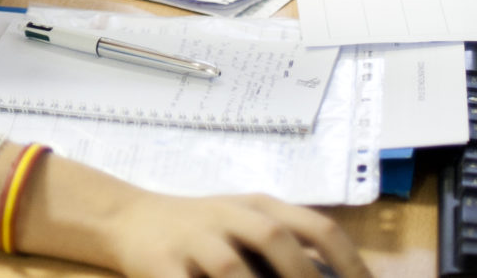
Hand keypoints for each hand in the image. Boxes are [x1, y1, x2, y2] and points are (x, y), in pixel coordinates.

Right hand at [102, 192, 367, 277]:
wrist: (127, 219)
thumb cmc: (201, 230)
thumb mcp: (245, 225)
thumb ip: (287, 248)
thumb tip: (338, 277)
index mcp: (259, 206)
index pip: (316, 225)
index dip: (349, 261)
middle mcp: (228, 215)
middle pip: (275, 238)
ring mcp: (193, 239)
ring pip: (230, 268)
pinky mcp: (160, 263)